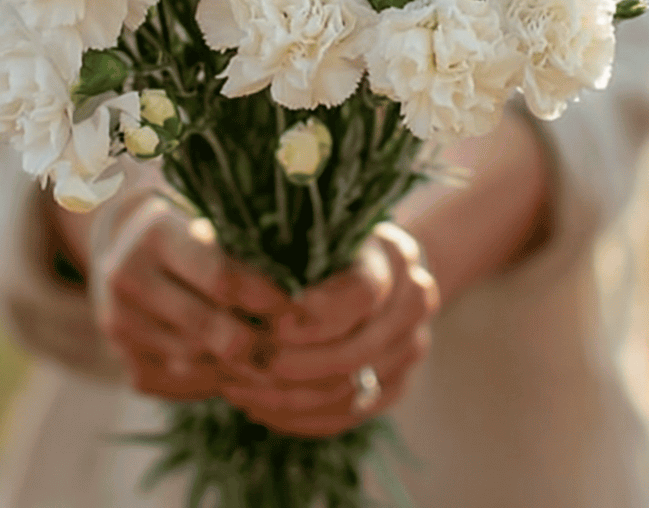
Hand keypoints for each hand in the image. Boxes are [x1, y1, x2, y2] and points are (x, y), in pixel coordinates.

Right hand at [72, 193, 292, 401]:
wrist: (118, 244)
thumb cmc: (184, 230)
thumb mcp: (206, 222)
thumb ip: (238, 254)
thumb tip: (293, 301)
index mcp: (156, 235)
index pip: (219, 278)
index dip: (264, 298)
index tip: (296, 308)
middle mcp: (128, 280)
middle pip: (205, 328)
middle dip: (254, 342)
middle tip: (289, 345)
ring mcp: (120, 325)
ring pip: (193, 362)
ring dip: (237, 366)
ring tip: (269, 358)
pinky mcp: (124, 361)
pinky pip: (178, 385)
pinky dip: (212, 382)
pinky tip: (236, 369)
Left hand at [218, 223, 438, 436]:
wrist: (372, 265)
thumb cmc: (325, 242)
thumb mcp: (311, 231)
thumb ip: (286, 249)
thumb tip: (234, 273)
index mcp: (392, 256)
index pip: (362, 293)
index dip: (317, 315)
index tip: (274, 322)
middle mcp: (414, 302)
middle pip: (356, 350)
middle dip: (294, 362)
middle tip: (246, 362)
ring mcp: (410, 348)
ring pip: (349, 389)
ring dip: (289, 396)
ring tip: (238, 388)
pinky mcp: (396, 385)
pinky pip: (348, 415)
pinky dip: (300, 417)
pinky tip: (259, 407)